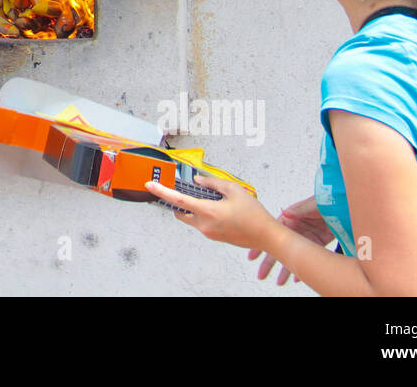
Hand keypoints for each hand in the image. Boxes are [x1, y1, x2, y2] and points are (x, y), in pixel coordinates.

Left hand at [144, 174, 276, 249]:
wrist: (266, 236)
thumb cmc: (253, 214)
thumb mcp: (234, 190)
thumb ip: (213, 183)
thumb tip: (198, 180)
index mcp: (207, 212)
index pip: (178, 201)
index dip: (162, 192)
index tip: (150, 185)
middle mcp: (204, 224)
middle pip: (181, 211)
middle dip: (180, 200)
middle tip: (187, 190)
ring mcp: (208, 232)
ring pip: (192, 217)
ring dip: (195, 207)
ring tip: (214, 198)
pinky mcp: (214, 236)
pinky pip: (202, 222)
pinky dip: (204, 213)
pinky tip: (221, 208)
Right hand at [247, 195, 332, 284]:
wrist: (346, 203)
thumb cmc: (329, 199)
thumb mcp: (313, 204)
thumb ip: (300, 210)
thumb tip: (286, 212)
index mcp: (291, 217)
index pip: (273, 233)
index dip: (262, 245)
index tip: (252, 255)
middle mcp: (297, 227)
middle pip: (281, 247)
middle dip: (270, 261)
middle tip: (262, 274)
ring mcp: (307, 235)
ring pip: (294, 254)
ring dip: (286, 268)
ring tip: (280, 281)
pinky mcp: (319, 241)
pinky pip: (308, 256)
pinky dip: (303, 266)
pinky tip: (298, 276)